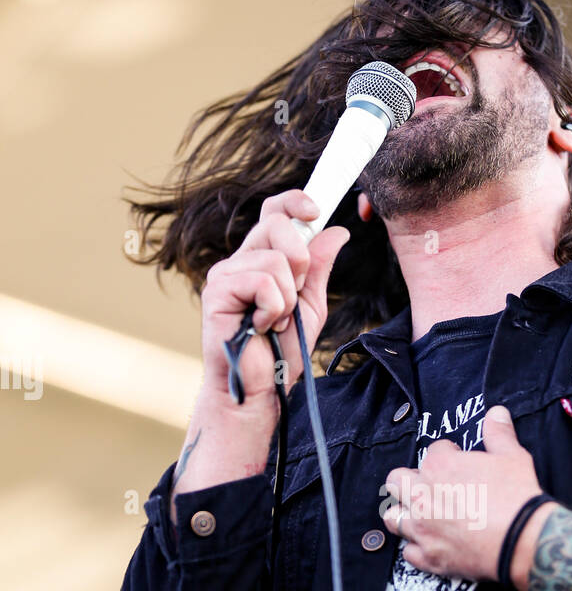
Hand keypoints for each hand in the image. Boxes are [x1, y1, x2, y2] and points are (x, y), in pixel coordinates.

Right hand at [200, 189, 349, 406]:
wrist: (261, 389)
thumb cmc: (282, 352)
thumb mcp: (311, 305)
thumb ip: (320, 268)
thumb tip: (336, 230)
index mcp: (261, 259)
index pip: (273, 212)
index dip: (293, 201)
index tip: (314, 210)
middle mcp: (240, 261)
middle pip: (277, 224)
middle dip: (301, 261)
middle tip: (296, 296)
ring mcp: (225, 274)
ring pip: (275, 259)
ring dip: (288, 298)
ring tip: (275, 321)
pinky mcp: (217, 291)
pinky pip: (264, 281)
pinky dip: (274, 308)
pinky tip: (261, 327)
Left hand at [381, 406, 549, 583]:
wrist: (523, 540)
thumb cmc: (517, 496)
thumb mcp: (512, 457)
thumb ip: (499, 434)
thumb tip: (496, 413)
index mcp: (439, 467)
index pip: (432, 452)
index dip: (448, 456)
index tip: (459, 464)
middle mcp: (422, 496)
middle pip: (396, 481)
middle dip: (410, 481)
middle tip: (431, 487)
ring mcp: (423, 528)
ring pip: (393, 517)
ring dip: (405, 514)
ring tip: (422, 515)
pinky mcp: (429, 556)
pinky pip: (408, 553)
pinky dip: (418, 548)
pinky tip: (432, 543)